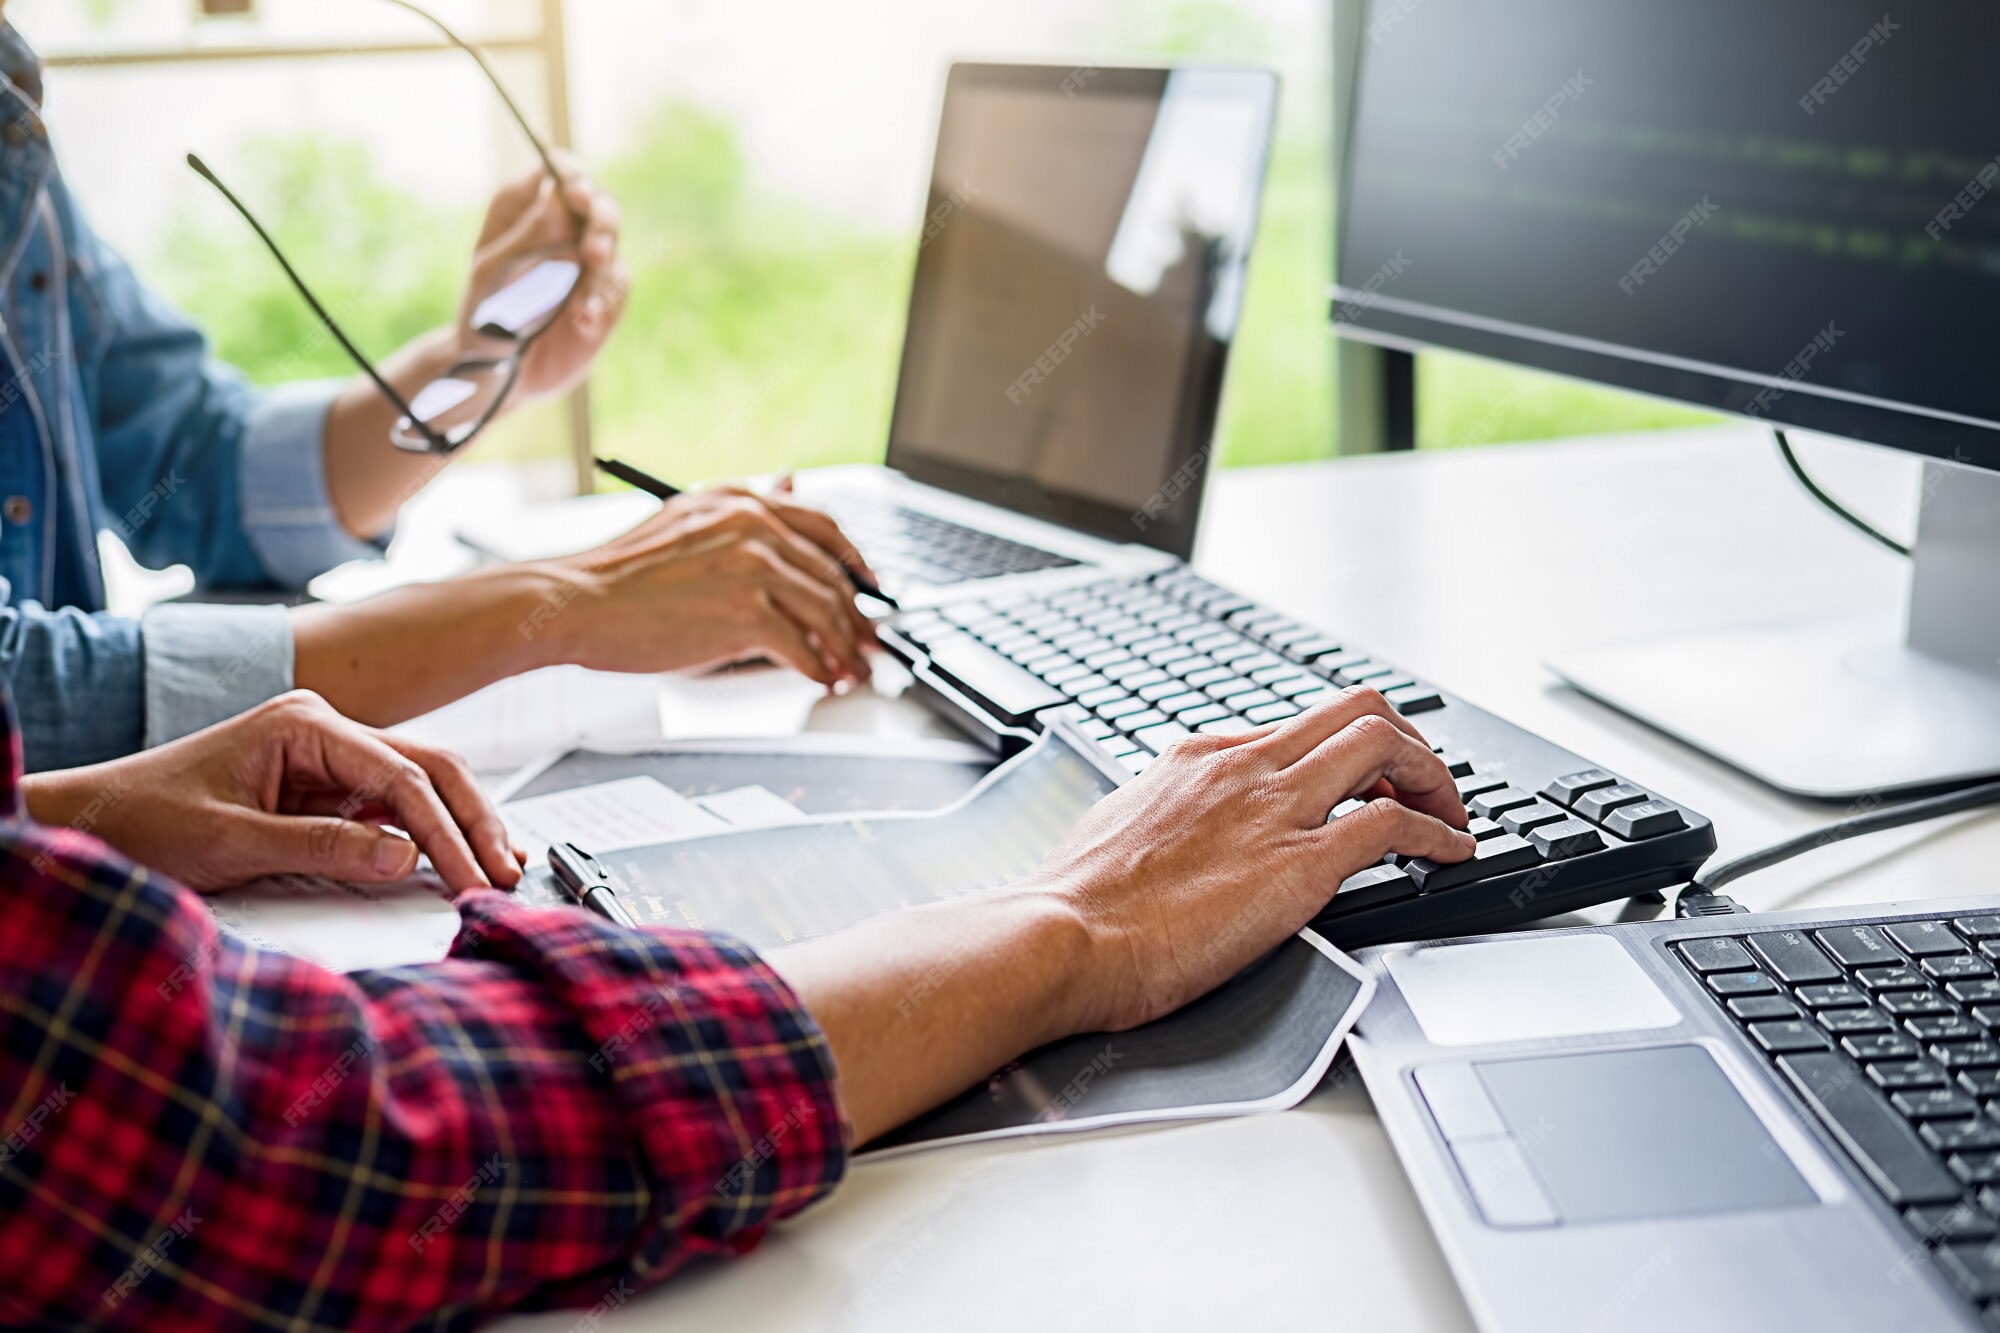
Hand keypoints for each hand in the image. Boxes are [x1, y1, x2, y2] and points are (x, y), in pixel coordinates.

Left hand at [20, 692, 524, 894]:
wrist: (96, 822)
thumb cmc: (146, 819)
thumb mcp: (231, 841)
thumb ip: (322, 848)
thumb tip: (407, 858)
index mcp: (305, 725)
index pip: (401, 777)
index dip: (446, 832)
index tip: (474, 879)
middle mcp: (326, 732)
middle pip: (430, 768)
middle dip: (474, 822)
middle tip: (510, 872)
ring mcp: (330, 760)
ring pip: (422, 784)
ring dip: (463, 826)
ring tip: (504, 867)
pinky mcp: (327, 791)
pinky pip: (395, 808)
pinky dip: (432, 834)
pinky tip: (463, 858)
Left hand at [460, 153, 627, 402]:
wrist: (499, 369)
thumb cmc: (486, 312)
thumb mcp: (496, 271)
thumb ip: (529, 234)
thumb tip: (559, 192)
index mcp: (528, 208)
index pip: (561, 171)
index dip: (573, 176)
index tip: (577, 193)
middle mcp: (564, 228)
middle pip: (598, 204)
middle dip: (601, 220)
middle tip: (592, 248)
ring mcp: (589, 261)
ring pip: (613, 246)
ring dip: (603, 265)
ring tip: (586, 289)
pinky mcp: (606, 295)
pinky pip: (616, 289)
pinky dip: (601, 302)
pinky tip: (582, 318)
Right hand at [546, 486, 881, 687]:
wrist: (576, 603)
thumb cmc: (623, 575)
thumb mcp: (691, 521)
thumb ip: (745, 509)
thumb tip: (791, 480)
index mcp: (741, 499)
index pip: (824, 526)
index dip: (855, 564)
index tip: (869, 591)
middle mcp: (754, 525)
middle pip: (833, 574)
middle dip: (858, 617)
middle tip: (870, 646)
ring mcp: (753, 567)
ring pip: (826, 611)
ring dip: (845, 649)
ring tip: (849, 671)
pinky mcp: (747, 612)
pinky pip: (802, 646)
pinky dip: (818, 668)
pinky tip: (819, 679)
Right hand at [767, 686, 1475, 1143]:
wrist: (1059, 937)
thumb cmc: (1072, 907)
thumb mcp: (1115, 835)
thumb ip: (1157, 823)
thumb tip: (1164, 839)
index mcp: (1196, 761)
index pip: (1291, 730)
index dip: (1340, 752)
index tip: (1359, 780)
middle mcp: (1242, 769)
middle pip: (1354, 710)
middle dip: (1406, 739)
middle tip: (1424, 781)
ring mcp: (1273, 811)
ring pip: (1384, 743)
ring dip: (1433, 775)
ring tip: (1451, 812)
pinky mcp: (1299, 865)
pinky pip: (1394, 827)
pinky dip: (1438, 834)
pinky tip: (1452, 854)